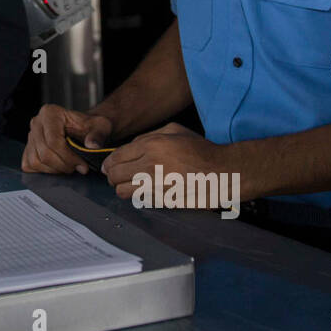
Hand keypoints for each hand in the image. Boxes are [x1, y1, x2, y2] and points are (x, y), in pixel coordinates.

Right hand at [23, 104, 114, 174]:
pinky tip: (58, 166)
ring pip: (36, 161)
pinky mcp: (27, 149)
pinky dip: (44, 170)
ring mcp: (29, 136)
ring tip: (69, 166)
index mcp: (50, 113)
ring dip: (54, 169)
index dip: (69, 158)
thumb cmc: (89, 127)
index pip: (53, 141)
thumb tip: (92, 145)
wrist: (82, 130)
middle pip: (44, 153)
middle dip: (63, 165)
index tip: (83, 165)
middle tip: (77, 168)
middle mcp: (36, 122)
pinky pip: (29, 165)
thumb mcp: (100, 126)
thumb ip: (98, 134)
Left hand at [101, 122, 223, 199]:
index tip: (108, 166)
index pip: (116, 157)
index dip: (108, 163)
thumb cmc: (201, 150)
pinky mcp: (163, 200)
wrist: (222, 172)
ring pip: (122, 191)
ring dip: (122, 188)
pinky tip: (144, 191)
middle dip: (112, 176)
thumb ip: (149, 136)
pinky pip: (139, 200)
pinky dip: (137, 197)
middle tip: (115, 177)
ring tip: (128, 185)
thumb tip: (130, 146)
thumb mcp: (174, 130)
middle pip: (115, 175)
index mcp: (152, 145)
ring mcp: (157, 185)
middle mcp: (151, 165)